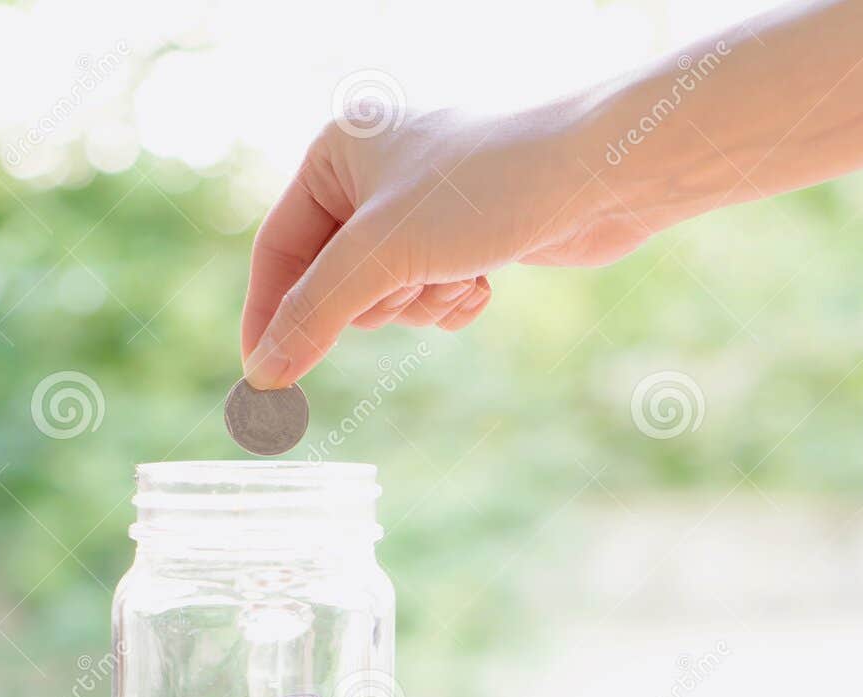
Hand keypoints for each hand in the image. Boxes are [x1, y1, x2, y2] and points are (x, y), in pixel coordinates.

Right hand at [239, 103, 647, 389]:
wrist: (601, 173)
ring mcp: (424, 206)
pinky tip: (485, 281)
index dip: (270, 315)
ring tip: (461, 272)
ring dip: (422, 302)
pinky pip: (431, 295)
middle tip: (414, 281)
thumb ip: (315, 315)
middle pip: (334, 281)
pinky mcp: (468, 235)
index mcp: (336, 151)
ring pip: (387, 295)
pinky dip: (453, 300)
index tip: (261, 378)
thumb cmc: (487, 189)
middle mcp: (374, 173)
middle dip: (379, 300)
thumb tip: (263, 374)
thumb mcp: (383, 254)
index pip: (278, 248)